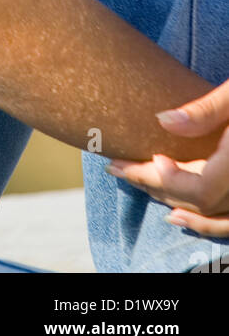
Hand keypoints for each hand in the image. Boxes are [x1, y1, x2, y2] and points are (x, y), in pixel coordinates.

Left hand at [106, 79, 228, 238]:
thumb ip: (204, 110)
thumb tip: (162, 122)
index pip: (202, 187)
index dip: (170, 180)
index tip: (148, 158)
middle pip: (201, 201)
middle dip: (157, 186)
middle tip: (118, 167)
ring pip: (217, 214)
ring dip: (179, 205)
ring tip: (143, 191)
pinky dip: (210, 224)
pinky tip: (183, 217)